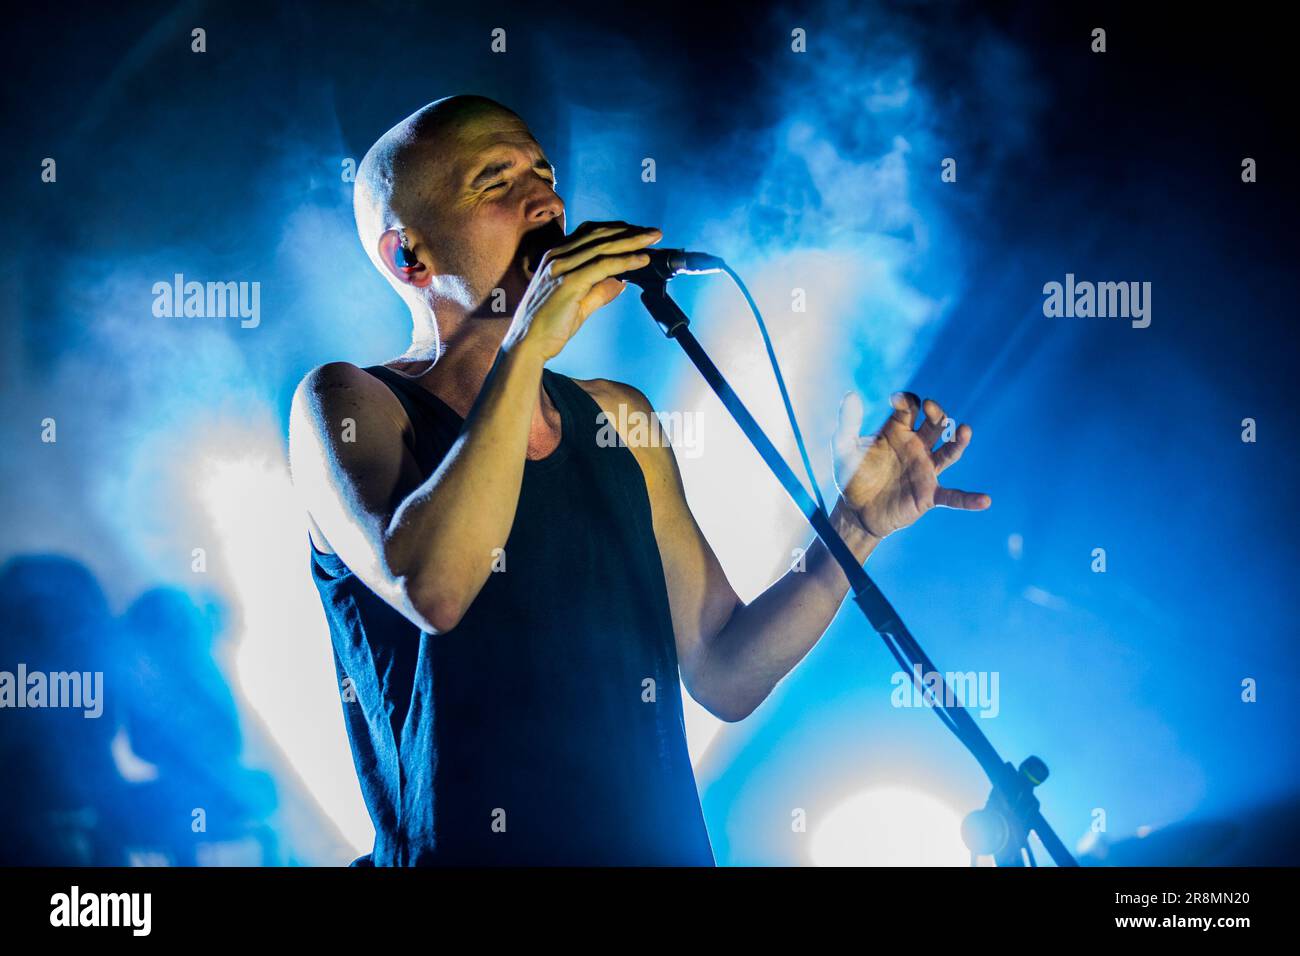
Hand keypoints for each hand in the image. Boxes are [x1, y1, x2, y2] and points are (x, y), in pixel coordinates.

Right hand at [505, 221, 660, 360]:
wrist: (527, 344)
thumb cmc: (548, 327)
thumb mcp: (578, 304)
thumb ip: (598, 291)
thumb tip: (620, 283)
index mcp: (555, 257)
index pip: (590, 234)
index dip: (616, 231)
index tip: (637, 233)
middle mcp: (557, 256)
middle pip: (599, 236)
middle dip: (629, 232)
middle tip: (654, 233)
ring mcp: (562, 268)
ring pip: (604, 247)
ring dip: (632, 242)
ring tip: (654, 240)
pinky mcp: (569, 283)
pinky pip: (603, 266)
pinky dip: (625, 261)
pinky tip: (642, 260)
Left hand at [832, 390, 989, 540]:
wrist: (854, 510)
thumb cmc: (851, 475)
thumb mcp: (843, 448)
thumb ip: (847, 423)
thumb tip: (851, 394)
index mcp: (898, 430)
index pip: (911, 407)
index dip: (907, 401)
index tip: (896, 401)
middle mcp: (917, 446)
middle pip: (936, 423)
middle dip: (936, 413)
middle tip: (931, 407)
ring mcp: (925, 469)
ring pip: (950, 451)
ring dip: (958, 441)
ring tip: (964, 430)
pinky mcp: (929, 494)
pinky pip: (954, 496)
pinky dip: (969, 499)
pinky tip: (985, 500)